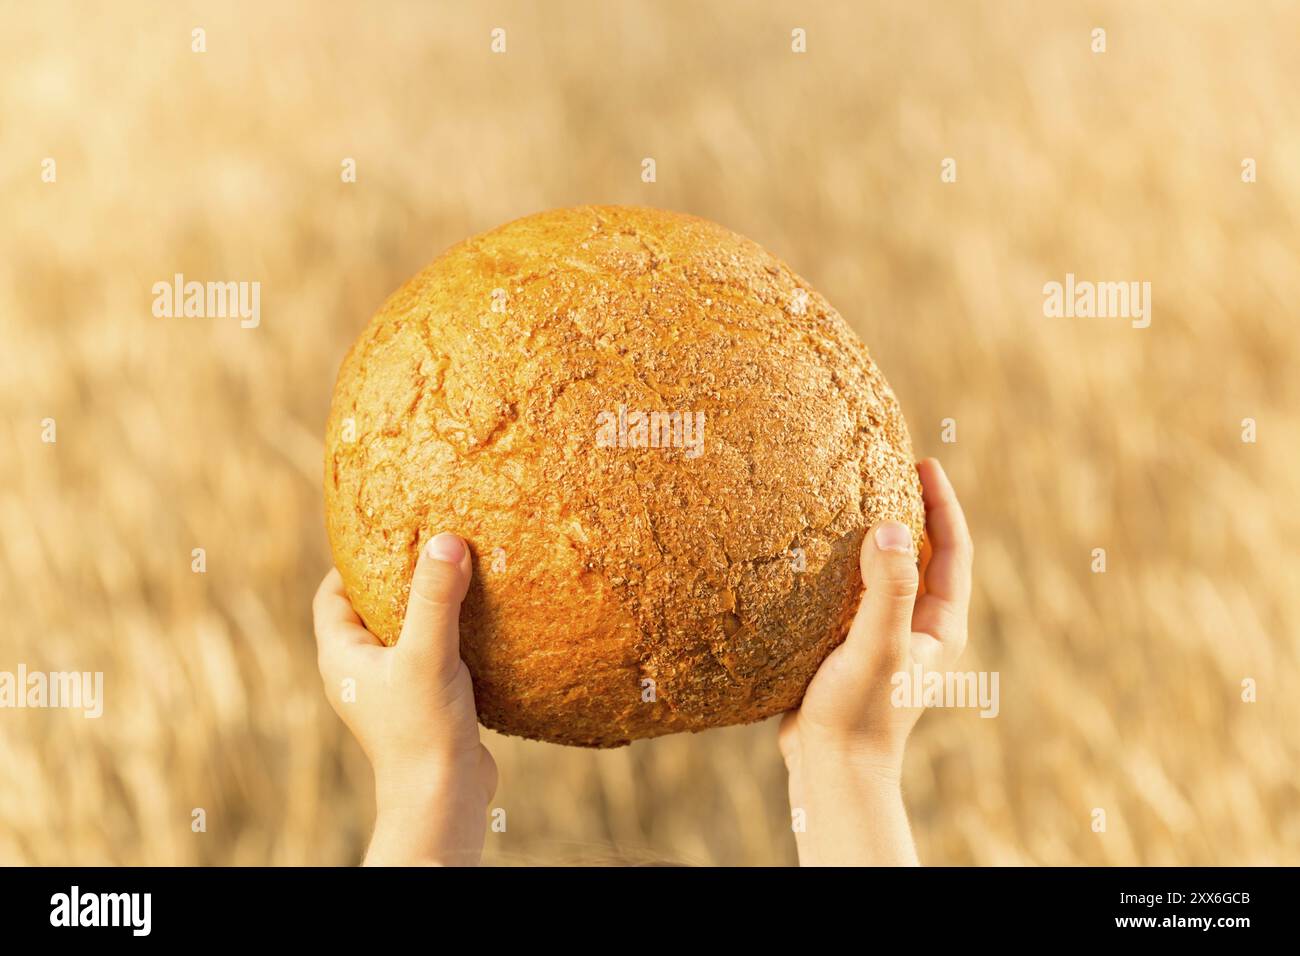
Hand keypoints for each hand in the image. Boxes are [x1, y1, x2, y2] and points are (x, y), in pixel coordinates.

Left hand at [313, 532, 495, 865]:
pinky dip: (449, 636)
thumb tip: (445, 540)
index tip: (389, 534)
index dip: (353, 562)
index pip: (332, 595)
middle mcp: (359, 673)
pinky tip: (481, 624)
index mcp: (341, 657)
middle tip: (432, 548)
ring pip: (403, 634)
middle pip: (370, 610)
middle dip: (397, 579)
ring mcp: (391, 690)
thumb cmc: (422, 730)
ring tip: (460, 577)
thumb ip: (435, 597)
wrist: (443, 799)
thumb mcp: (428, 654)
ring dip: (427, 609)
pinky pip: (431, 656)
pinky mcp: (422, 705)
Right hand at [778, 458, 972, 864]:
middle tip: (886, 468)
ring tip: (851, 498)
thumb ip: (888, 589)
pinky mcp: (853, 647)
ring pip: (890, 574)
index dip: (942, 503)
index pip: (953, 549)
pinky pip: (856, 593)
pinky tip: (814, 553)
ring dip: (879, 537)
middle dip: (912, 511)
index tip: (924, 461)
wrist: (830, 769)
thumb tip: (893, 527)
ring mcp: (887, 637)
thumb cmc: (860, 712)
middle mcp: (919, 627)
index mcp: (939, 625)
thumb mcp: (877, 646)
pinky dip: (845, 565)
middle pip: (926, 556)